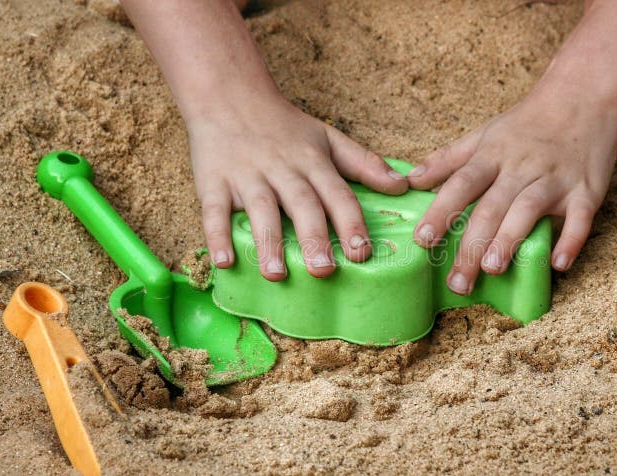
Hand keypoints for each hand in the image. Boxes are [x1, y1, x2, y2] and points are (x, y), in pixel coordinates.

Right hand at [189, 96, 407, 279]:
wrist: (229, 95)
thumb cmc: (284, 126)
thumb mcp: (328, 138)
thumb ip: (365, 163)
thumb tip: (403, 186)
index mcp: (313, 162)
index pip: (337, 195)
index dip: (351, 223)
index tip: (362, 252)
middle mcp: (283, 169)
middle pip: (302, 204)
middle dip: (314, 237)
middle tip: (324, 270)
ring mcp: (247, 176)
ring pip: (260, 209)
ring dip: (268, 243)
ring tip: (276, 275)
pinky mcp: (214, 181)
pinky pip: (214, 210)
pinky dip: (217, 235)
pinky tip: (224, 262)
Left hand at [408, 91, 616, 294]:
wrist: (584, 97)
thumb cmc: (528, 123)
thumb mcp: (484, 135)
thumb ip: (448, 159)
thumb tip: (410, 180)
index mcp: (493, 155)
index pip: (461, 184)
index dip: (441, 211)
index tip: (422, 239)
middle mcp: (521, 168)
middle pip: (491, 207)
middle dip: (471, 244)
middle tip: (457, 282)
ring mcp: (555, 179)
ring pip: (528, 209)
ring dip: (510, 238)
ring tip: (491, 267)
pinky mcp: (587, 191)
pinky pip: (580, 217)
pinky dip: (571, 239)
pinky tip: (558, 264)